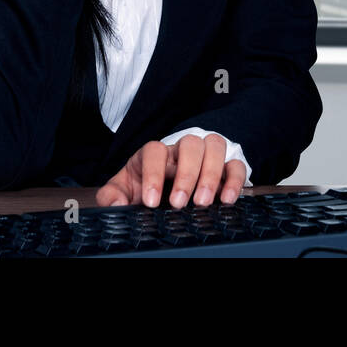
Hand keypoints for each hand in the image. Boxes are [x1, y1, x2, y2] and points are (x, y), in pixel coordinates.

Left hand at [96, 134, 246, 208]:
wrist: (161, 192)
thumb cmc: (142, 187)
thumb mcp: (122, 191)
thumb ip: (111, 196)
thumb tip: (116, 204)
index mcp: (153, 154)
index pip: (154, 151)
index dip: (153, 174)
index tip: (151, 202)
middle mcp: (180, 150)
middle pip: (190, 143)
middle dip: (187, 174)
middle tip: (180, 202)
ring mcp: (204, 156)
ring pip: (214, 146)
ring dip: (211, 173)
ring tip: (203, 202)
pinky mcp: (224, 169)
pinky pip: (235, 164)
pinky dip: (234, 180)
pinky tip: (227, 199)